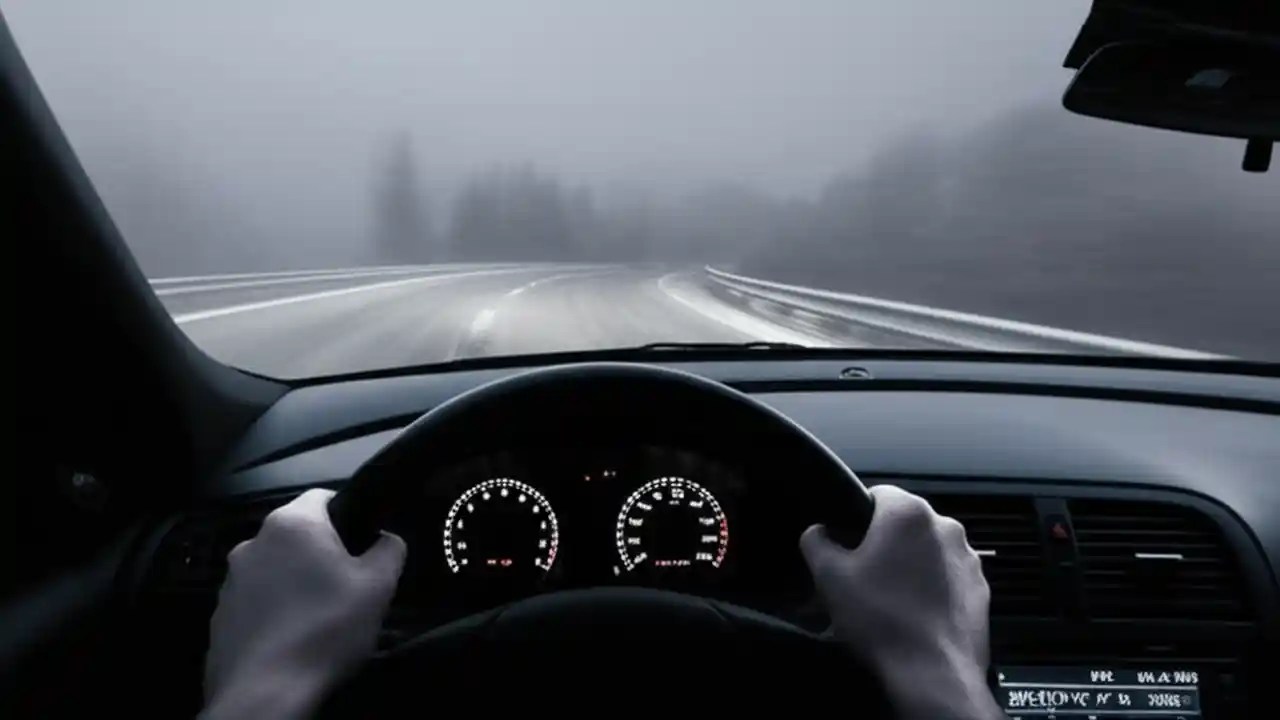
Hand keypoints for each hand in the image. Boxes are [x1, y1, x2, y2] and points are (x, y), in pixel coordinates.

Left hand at [200, 489, 405, 719]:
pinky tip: (291, 640)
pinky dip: (273, 612)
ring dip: (294, 583)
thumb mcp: (379, 586)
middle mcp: (253, 543)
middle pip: (297, 536)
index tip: (362, 546)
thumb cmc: (326, 628)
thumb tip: (386, 539)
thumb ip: (389, 549)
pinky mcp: (219, 616)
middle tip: (347, 587)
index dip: (348, 515)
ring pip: (274, 570)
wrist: (265, 692)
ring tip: (318, 619)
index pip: (323, 497)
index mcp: (292, 524)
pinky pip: (255, 603)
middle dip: (320, 555)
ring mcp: (230, 581)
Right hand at [800, 485, 1001, 719]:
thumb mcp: (829, 576)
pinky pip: (948, 577)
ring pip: (928, 550)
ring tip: (891, 600)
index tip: (847, 546)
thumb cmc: (879, 618)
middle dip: (885, 543)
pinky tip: (916, 614)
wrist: (932, 673)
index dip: (856, 518)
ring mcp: (969, 559)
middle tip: (864, 577)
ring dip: (911, 565)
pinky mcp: (981, 589)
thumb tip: (818, 532)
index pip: (877, 493)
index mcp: (908, 512)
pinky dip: (933, 587)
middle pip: (904, 523)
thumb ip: (816, 540)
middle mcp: (946, 526)